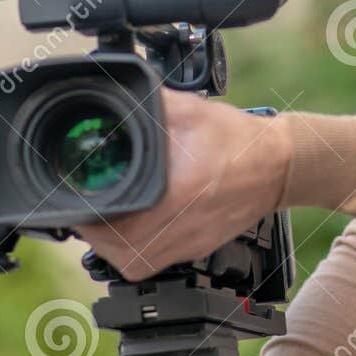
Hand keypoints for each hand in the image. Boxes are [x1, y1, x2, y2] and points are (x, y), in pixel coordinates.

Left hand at [75, 88, 290, 281]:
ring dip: (109, 239)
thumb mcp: (188, 110)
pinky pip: (149, 261)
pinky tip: (134, 221)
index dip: (83, 207)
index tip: (77, 190)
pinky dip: (133, 245)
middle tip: (87, 200)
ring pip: (128, 261)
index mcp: (175, 195)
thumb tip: (113, 94)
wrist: (278, 165)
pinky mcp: (192, 252)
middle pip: (111, 247)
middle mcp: (179, 229)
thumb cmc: (238, 140)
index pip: (106, 220)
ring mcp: (186, 246)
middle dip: (92, 224)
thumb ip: (147, 104)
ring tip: (106, 213)